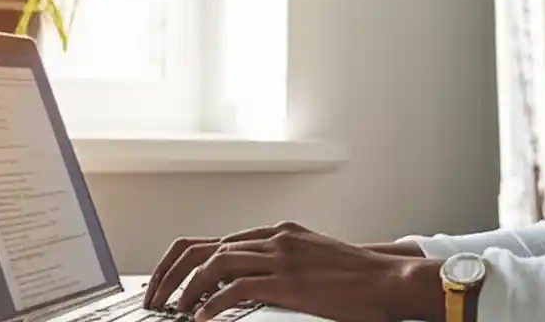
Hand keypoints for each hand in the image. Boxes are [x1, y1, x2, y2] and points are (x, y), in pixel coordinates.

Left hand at [144, 221, 444, 321]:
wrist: (389, 279)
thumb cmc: (357, 278)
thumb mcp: (311, 261)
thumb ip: (280, 265)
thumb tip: (245, 288)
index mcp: (278, 232)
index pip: (215, 240)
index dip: (183, 262)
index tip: (167, 285)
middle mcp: (274, 237)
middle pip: (203, 247)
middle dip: (170, 273)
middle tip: (154, 299)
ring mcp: (281, 256)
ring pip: (213, 263)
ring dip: (184, 289)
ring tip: (172, 310)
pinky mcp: (288, 280)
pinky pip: (235, 289)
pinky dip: (211, 304)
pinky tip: (201, 318)